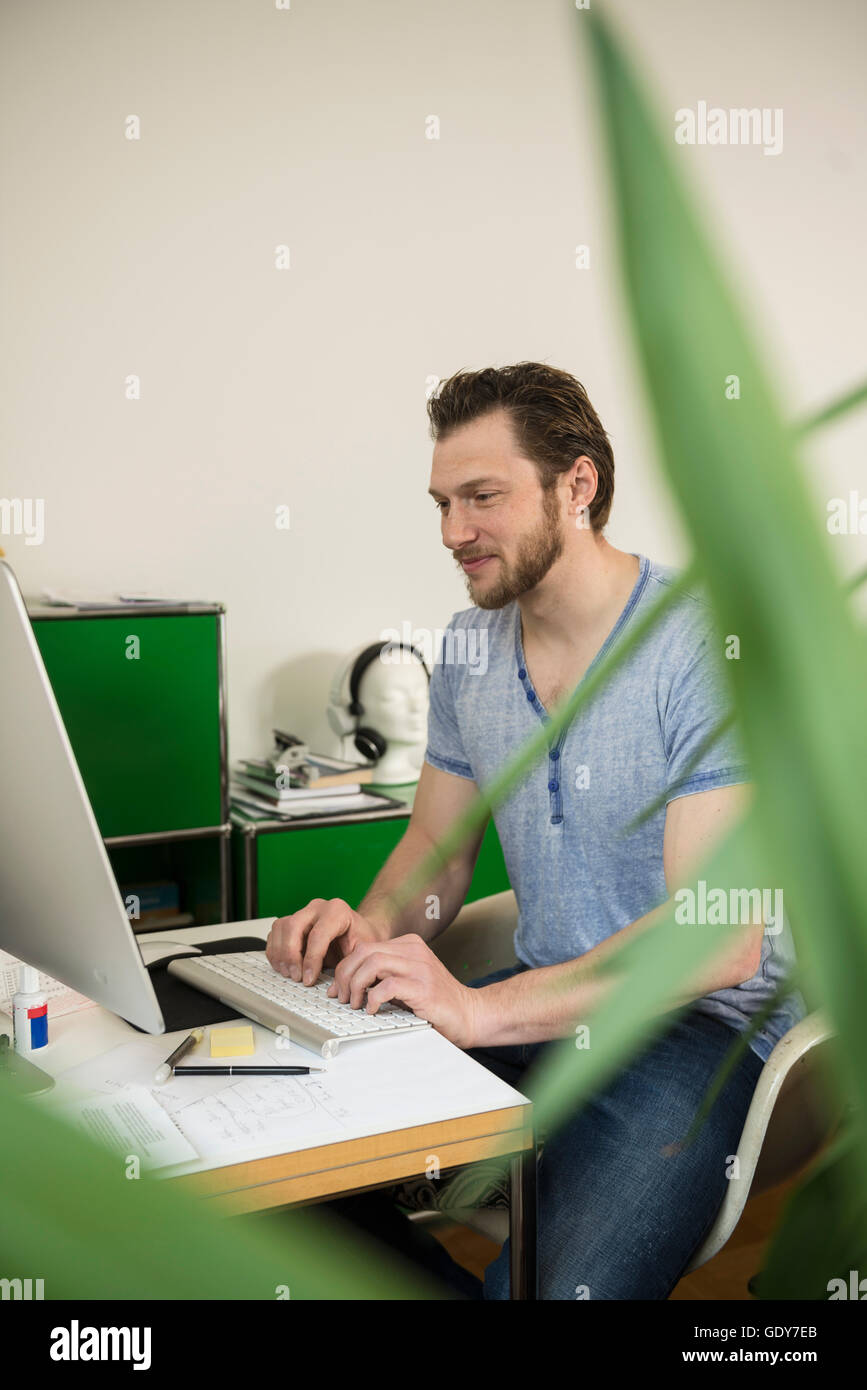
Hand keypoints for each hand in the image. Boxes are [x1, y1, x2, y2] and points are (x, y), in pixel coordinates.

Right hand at [266, 898, 387, 985]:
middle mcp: (317, 908)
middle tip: (296, 977)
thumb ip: (348, 966)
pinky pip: (275, 933)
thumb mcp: (362, 952)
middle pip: (293, 926)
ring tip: (289, 974)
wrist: (357, 932)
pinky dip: (275, 952)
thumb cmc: (359, 940)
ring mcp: (303, 913)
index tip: (309, 979)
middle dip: (291, 955)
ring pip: (280, 927)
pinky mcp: (292, 921)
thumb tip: (332, 988)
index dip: (311, 960)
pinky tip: (283, 967)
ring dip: (280, 954)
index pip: (317, 934)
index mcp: (337, 911)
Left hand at [328, 933, 481, 1049]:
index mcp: (408, 945)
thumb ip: (384, 975)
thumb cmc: (436, 1002)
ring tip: (355, 1004)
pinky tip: (372, 1010)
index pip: (365, 947)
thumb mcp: (407, 980)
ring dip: (356, 985)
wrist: (470, 1015)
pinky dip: (373, 998)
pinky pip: (388, 985)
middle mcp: (414, 950)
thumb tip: (347, 985)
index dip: (345, 967)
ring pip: (373, 963)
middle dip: (345, 975)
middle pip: (364, 951)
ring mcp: (421, 967)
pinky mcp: (425, 988)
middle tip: (342, 997)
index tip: (337, 988)